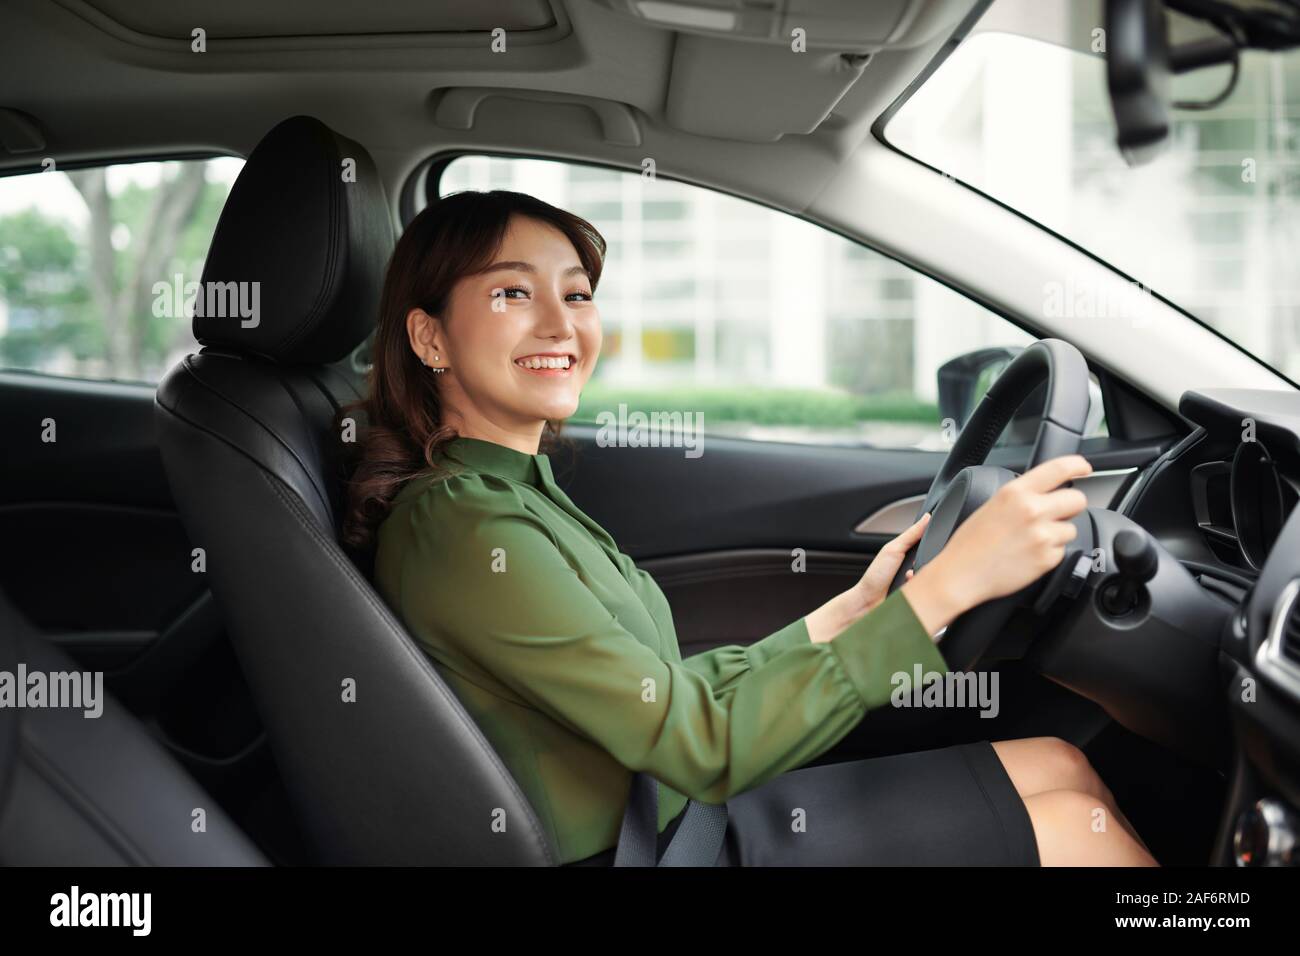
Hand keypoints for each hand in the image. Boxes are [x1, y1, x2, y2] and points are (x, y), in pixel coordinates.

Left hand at [848, 511, 929, 613]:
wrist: (869, 602)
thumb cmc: (876, 576)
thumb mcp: (893, 549)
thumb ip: (911, 534)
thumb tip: (926, 518)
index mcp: (907, 551)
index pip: (927, 540)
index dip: (932, 539)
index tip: (934, 537)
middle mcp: (914, 564)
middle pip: (933, 557)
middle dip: (927, 559)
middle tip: (913, 562)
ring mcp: (917, 579)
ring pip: (933, 572)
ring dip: (922, 573)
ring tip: (908, 574)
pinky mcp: (920, 592)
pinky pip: (930, 587)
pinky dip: (920, 585)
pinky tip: (910, 585)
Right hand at [901, 454, 1092, 635]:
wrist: (961, 574)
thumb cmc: (970, 543)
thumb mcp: (992, 505)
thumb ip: (1021, 496)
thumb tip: (1045, 492)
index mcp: (1015, 492)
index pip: (1060, 468)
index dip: (1078, 465)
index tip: (1084, 468)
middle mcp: (1032, 510)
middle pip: (1077, 500)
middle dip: (1069, 507)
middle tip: (1053, 515)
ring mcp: (1042, 535)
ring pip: (1071, 528)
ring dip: (1057, 534)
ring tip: (1031, 540)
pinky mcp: (1047, 559)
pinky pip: (1062, 551)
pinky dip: (1049, 554)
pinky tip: (1028, 555)